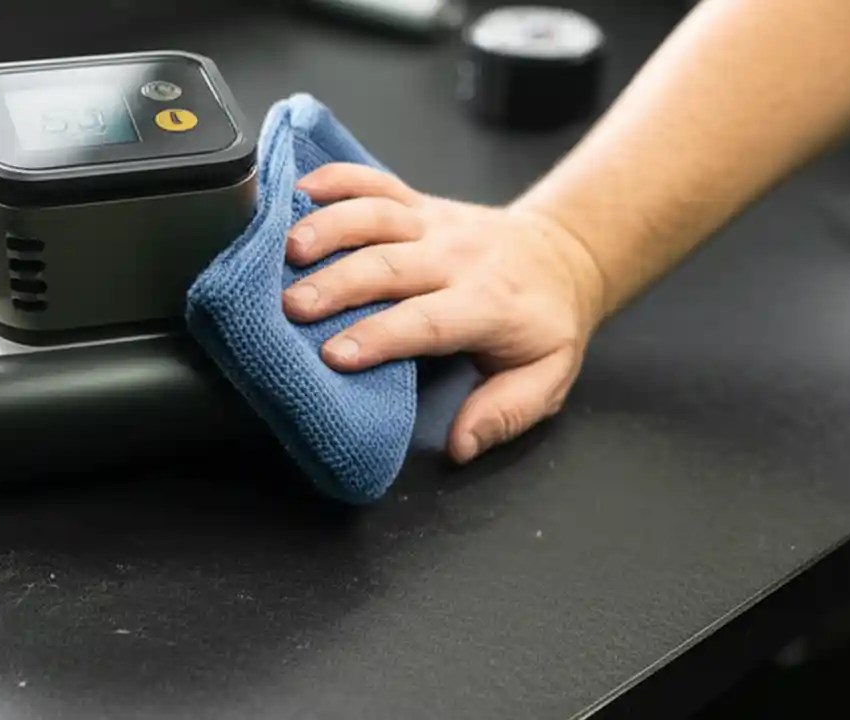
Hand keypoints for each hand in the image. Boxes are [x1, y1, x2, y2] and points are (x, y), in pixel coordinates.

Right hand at [282, 163, 606, 463]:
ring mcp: (435, 224)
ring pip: (378, 215)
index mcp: (488, 305)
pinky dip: (338, 178)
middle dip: (337, 284)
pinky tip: (302, 187)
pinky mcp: (419, 203)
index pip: (427, 320)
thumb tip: (461, 444)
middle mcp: (457, 258)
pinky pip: (377, 182)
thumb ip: (505, 412)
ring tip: (287, 248)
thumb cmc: (545, 324)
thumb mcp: (546, 378)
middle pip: (390, 264)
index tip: (335, 355)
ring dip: (329, 227)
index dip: (380, 335)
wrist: (563, 256)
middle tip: (292, 308)